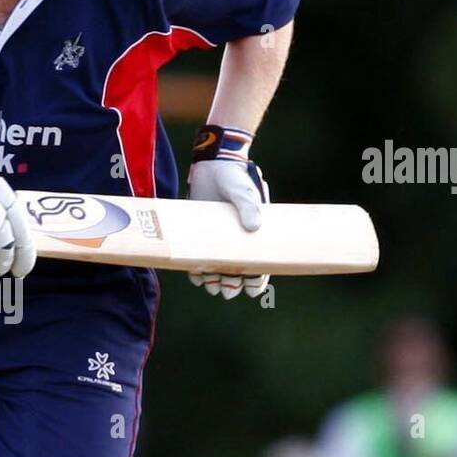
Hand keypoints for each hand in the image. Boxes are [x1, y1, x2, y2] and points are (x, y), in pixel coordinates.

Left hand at [187, 124, 269, 299]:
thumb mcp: (244, 190)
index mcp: (254, 233)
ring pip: (218, 268)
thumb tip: (253, 227)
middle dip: (234, 284)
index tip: (252, 289)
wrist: (211, 164)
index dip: (257, 279)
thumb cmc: (234, 177)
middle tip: (227, 292)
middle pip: (237, 271)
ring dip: (215, 280)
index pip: (260, 262)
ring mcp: (217, 238)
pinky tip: (195, 276)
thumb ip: (249, 205)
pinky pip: (199, 258)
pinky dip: (197, 269)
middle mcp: (236, 239)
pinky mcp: (201, 234)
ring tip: (211, 286)